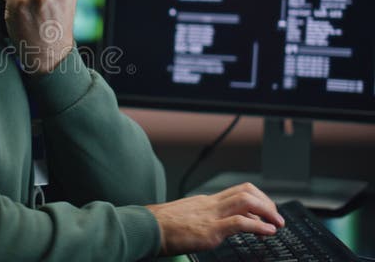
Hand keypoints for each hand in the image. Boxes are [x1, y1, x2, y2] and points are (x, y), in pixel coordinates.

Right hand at [146, 182, 285, 255]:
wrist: (146, 228)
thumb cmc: (160, 227)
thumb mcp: (185, 218)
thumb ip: (202, 219)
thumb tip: (213, 227)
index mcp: (205, 202)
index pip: (236, 192)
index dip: (257, 200)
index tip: (265, 213)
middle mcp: (210, 204)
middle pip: (246, 191)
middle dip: (267, 203)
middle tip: (276, 217)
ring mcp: (211, 215)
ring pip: (247, 201)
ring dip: (268, 211)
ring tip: (277, 224)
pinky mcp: (210, 229)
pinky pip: (240, 222)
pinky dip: (259, 226)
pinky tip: (267, 232)